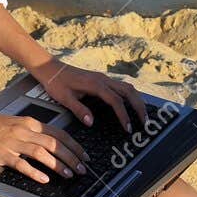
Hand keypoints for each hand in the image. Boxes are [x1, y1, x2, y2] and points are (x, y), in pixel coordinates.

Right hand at [0, 109, 89, 182]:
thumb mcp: (14, 123)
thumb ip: (31, 132)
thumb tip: (49, 144)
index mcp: (29, 123)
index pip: (59, 134)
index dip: (74, 146)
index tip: (84, 156)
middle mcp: (24, 131)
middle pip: (55, 144)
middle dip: (72, 157)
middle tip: (82, 169)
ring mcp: (13, 142)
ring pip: (42, 153)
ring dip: (58, 165)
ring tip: (69, 175)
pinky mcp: (1, 154)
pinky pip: (22, 164)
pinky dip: (35, 173)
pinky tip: (44, 180)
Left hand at [25, 57, 147, 132]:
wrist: (51, 69)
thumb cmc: (56, 83)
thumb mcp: (64, 98)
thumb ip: (79, 110)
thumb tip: (91, 122)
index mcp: (95, 84)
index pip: (116, 101)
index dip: (124, 115)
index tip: (128, 128)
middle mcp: (103, 79)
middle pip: (128, 91)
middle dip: (139, 107)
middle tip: (144, 123)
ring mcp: (104, 78)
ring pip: (127, 87)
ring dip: (137, 100)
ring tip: (142, 115)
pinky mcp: (102, 79)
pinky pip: (122, 86)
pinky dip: (130, 96)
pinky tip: (132, 104)